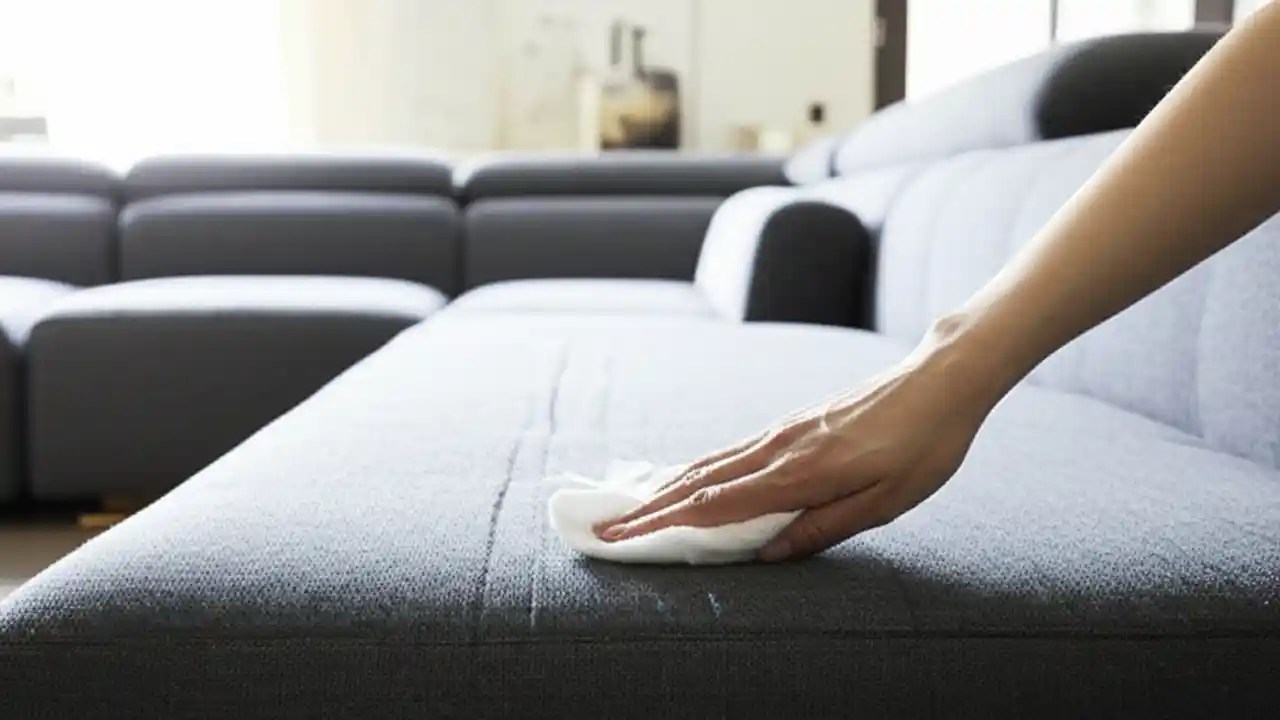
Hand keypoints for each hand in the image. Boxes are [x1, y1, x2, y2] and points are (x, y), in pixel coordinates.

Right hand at [593, 329, 1006, 560]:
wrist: (942, 378)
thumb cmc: (925, 446)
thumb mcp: (887, 501)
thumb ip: (825, 528)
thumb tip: (768, 555)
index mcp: (801, 472)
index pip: (715, 504)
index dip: (663, 525)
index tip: (622, 538)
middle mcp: (781, 447)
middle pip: (700, 480)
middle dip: (649, 508)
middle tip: (607, 529)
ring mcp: (784, 431)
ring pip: (712, 462)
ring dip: (668, 487)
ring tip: (634, 508)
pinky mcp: (794, 423)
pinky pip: (733, 450)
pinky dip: (699, 468)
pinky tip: (690, 478)